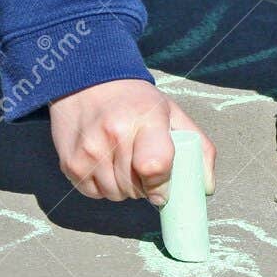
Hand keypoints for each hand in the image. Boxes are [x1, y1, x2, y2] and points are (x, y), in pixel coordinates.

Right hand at [48, 79, 215, 205]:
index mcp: (145, 119)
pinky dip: (103, 187)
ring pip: (116, 195)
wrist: (88, 81)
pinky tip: (106, 164)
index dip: (162, 184)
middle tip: (143, 166)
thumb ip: (199, 148)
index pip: (155, 166)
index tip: (164, 186)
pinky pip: (94, 194)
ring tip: (124, 162)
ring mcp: (89, 150)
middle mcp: (113, 134)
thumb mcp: (172, 113)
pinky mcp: (70, 163)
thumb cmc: (136, 101)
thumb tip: (206, 187)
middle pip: (136, 188)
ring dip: (125, 188)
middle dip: (145, 187)